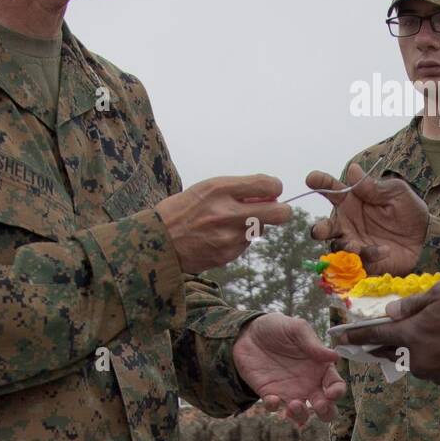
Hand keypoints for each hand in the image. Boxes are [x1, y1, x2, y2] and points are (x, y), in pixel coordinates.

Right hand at [156, 174, 290, 273]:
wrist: (156, 240)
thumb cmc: (183, 209)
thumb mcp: (207, 188)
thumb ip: (239, 189)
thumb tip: (271, 193)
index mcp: (219, 189)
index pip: (268, 185)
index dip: (274, 187)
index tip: (270, 191)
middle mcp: (226, 212)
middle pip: (278, 213)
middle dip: (282, 210)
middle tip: (277, 210)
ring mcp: (227, 237)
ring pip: (260, 229)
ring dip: (253, 225)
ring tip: (228, 223)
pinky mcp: (226, 255)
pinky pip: (245, 244)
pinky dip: (238, 239)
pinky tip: (218, 236)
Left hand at [233, 313, 346, 424]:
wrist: (248, 332)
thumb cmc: (278, 327)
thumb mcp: (297, 329)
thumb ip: (313, 343)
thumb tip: (336, 356)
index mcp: (319, 367)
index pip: (336, 385)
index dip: (338, 392)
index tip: (331, 393)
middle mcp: (308, 383)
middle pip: (325, 408)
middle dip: (326, 412)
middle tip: (319, 406)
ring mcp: (289, 391)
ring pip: (301, 415)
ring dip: (301, 415)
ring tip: (294, 405)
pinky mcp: (268, 394)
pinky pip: (274, 408)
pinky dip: (274, 407)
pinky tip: (271, 398)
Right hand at [306, 163, 428, 274]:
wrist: (427, 237)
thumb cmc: (408, 210)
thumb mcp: (396, 192)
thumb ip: (374, 186)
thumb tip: (353, 169)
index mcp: (351, 201)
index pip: (332, 190)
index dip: (320, 183)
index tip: (311, 178)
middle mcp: (347, 223)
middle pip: (324, 227)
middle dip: (319, 229)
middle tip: (319, 230)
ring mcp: (354, 243)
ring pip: (337, 247)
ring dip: (343, 247)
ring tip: (355, 246)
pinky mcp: (364, 261)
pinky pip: (358, 261)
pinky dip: (368, 255)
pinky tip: (384, 249)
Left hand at [340, 279, 439, 383]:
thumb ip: (412, 304)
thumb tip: (391, 312)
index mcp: (410, 335)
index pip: (375, 335)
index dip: (355, 337)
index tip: (338, 339)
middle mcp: (416, 358)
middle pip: (389, 351)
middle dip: (377, 345)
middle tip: (366, 341)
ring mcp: (433, 372)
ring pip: (410, 360)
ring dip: (406, 349)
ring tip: (410, 335)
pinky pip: (428, 366)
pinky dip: (426, 355)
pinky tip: (436, 343)